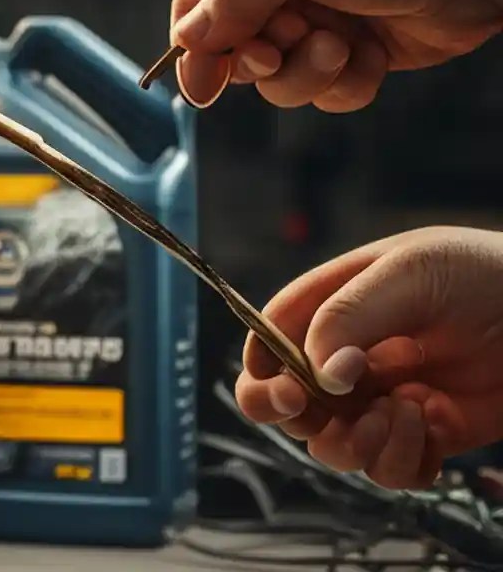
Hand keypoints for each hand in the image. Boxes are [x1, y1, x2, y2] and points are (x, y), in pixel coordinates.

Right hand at [171, 0, 502, 109]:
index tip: (198, 80)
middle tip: (281, 50)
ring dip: (306, 74)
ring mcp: (316, 19)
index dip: (193, 39)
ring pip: (277, 78)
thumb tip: (187, 39)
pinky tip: (371, 58)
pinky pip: (322, 91)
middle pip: (234, 45)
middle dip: (262, 58)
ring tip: (342, 48)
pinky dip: (344, 84)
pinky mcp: (350, 53)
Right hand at [236, 226, 502, 488]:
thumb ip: (349, 314)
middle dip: (300, 417)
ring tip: (405, 414)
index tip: (285, 391)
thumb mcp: (412, 272)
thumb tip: (317, 373)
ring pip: (330, 444)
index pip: (268, 340)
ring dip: (357, 441)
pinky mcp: (421, 435)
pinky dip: (398, 461)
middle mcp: (349, 356)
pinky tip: (429, 429)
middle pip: (286, 402)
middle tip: (340, 413)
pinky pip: (384, 469)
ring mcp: (382, 398)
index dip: (262, 370)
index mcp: (334, 305)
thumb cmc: (488, 275)